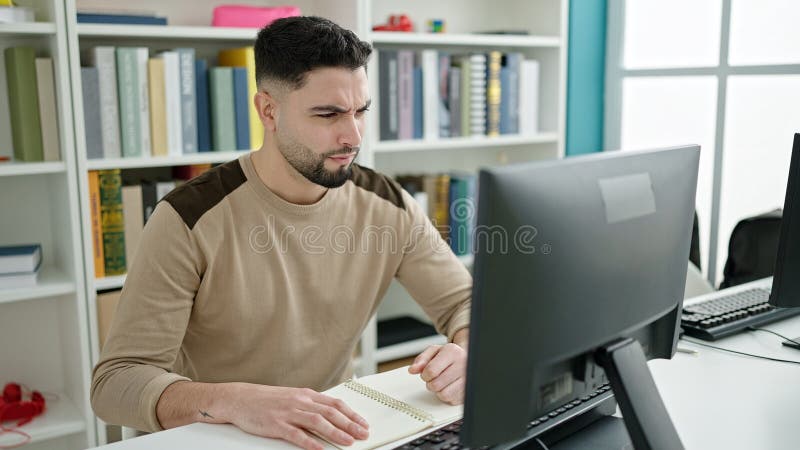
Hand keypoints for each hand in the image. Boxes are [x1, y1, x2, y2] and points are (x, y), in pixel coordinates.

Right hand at [226, 384, 369, 449]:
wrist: (240, 398)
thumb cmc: (267, 400)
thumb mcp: (293, 397)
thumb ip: (310, 405)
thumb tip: (330, 415)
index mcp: (306, 395)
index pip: (335, 404)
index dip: (351, 414)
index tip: (363, 424)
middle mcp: (300, 402)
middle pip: (330, 413)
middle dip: (350, 424)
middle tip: (363, 434)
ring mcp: (288, 412)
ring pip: (317, 422)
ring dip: (335, 433)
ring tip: (348, 442)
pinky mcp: (276, 424)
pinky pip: (296, 434)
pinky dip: (310, 442)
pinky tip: (320, 449)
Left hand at [408, 342, 466, 404]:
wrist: (467, 359)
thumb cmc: (448, 356)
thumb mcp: (433, 352)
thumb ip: (421, 359)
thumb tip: (412, 370)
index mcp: (452, 352)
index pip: (431, 371)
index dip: (424, 374)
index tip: (427, 372)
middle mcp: (463, 364)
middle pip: (436, 385)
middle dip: (431, 383)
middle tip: (436, 377)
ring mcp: (468, 379)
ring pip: (444, 395)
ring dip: (439, 390)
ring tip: (443, 382)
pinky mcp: (468, 391)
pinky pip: (451, 400)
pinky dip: (447, 395)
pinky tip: (450, 386)